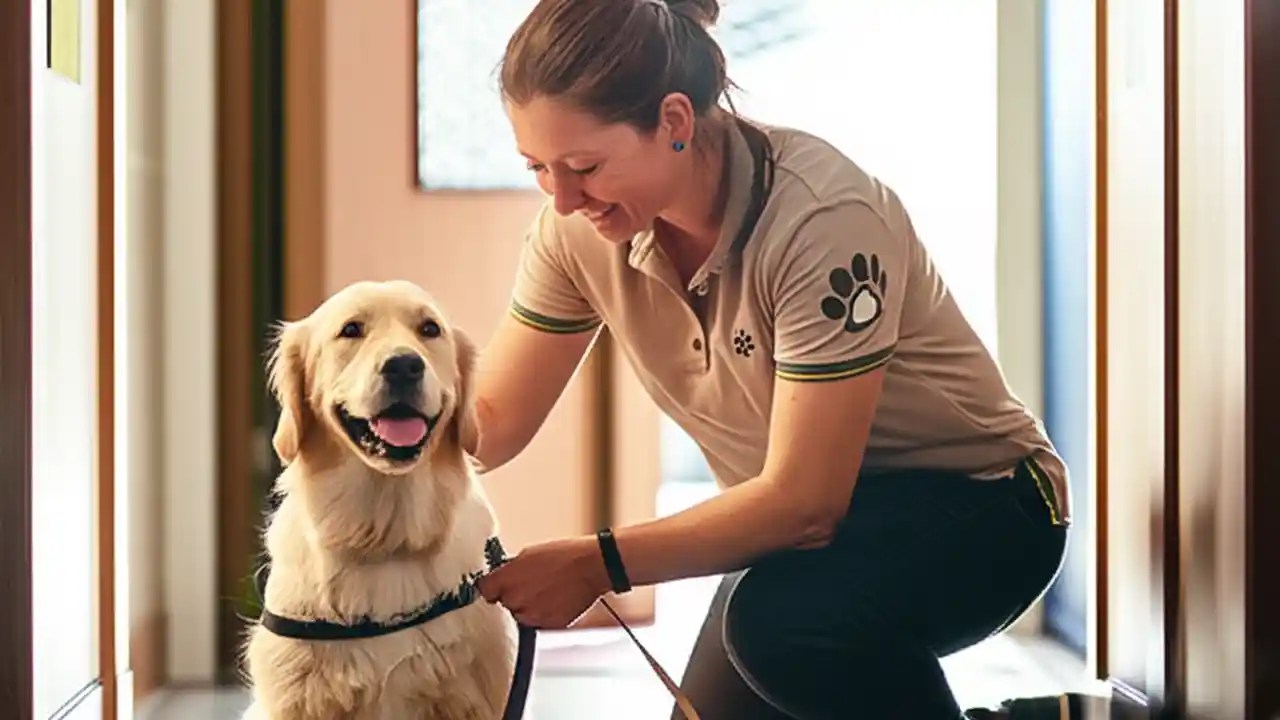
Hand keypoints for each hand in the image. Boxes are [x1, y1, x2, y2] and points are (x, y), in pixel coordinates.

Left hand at [476, 535, 611, 628]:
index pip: (484, 590)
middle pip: (504, 603)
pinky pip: (538, 622)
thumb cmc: (564, 555)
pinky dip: (544, 614)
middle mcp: (515, 599)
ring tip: (546, 591)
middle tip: (532, 584)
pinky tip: (555, 599)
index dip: (492, 586)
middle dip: (513, 595)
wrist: (591, 567)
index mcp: (506, 579)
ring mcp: (531, 615)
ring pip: (520, 615)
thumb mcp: (529, 554)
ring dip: (528, 607)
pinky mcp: (548, 625)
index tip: (497, 585)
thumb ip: (510, 570)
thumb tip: (503, 577)